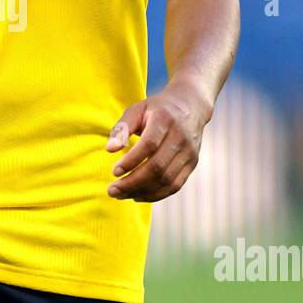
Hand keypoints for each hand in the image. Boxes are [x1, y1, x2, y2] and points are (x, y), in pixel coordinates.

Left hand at [105, 80, 210, 202]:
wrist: (190, 106)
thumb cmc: (157, 110)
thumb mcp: (137, 109)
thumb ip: (122, 128)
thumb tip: (110, 149)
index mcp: (165, 120)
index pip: (149, 145)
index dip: (131, 161)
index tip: (114, 172)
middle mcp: (180, 137)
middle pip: (157, 167)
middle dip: (132, 182)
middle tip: (112, 190)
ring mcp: (189, 152)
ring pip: (166, 180)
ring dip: (141, 191)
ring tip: (121, 194)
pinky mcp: (192, 164)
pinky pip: (175, 186)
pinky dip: (155, 195)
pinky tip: (137, 196)